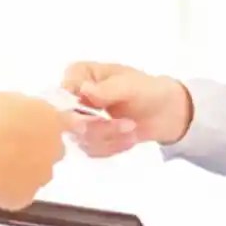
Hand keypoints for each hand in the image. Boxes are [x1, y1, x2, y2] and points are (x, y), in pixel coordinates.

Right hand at [0, 92, 71, 210]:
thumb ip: (14, 107)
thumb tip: (12, 113)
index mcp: (50, 117)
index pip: (63, 120)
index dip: (47, 124)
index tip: (33, 127)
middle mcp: (54, 147)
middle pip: (53, 149)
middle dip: (36, 148)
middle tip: (11, 146)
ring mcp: (44, 174)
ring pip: (38, 173)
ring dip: (24, 170)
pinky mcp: (28, 196)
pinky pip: (20, 192)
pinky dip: (9, 189)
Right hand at [61, 62, 192, 157]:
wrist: (164, 112)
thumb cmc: (146, 90)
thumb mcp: (130, 85)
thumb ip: (107, 89)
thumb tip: (84, 90)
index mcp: (78, 75)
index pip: (61, 92)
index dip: (74, 107)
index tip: (98, 113)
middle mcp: (72, 97)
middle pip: (68, 120)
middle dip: (99, 127)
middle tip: (128, 125)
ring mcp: (78, 120)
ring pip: (81, 138)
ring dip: (110, 138)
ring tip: (133, 129)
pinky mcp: (88, 139)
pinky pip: (91, 150)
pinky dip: (113, 147)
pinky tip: (128, 139)